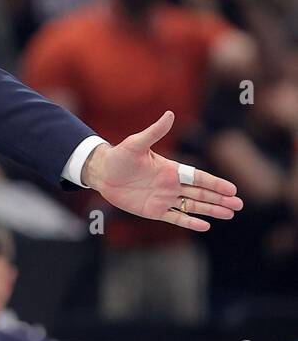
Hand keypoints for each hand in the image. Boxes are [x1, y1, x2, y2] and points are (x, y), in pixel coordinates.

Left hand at [83, 111, 243, 230]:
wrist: (102, 173)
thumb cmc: (119, 156)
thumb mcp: (136, 143)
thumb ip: (154, 131)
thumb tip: (169, 114)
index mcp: (171, 170)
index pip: (198, 177)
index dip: (215, 183)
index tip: (232, 189)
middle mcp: (171, 185)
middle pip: (201, 193)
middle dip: (220, 199)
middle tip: (239, 204)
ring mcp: (163, 199)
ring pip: (192, 206)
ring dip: (211, 211)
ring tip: (229, 214)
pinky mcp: (153, 211)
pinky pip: (175, 218)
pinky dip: (189, 222)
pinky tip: (205, 226)